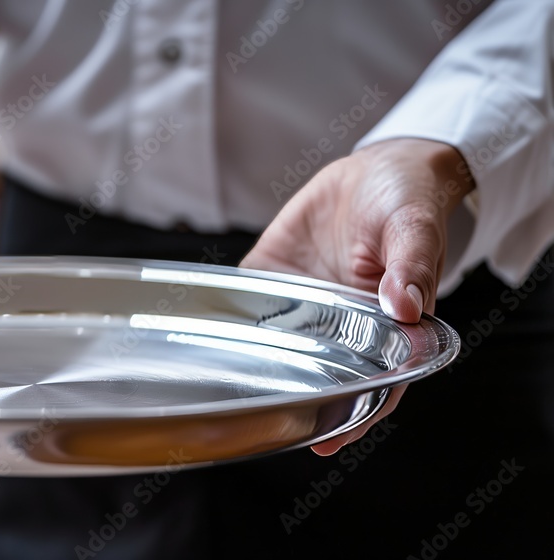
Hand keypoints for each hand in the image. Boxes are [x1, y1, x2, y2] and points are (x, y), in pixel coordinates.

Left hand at [240, 138, 473, 454]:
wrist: (375, 169)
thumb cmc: (406, 200)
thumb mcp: (415, 225)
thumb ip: (412, 265)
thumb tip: (404, 305)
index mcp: (386, 325)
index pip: (372, 382)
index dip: (352, 415)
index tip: (327, 439)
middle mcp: (341, 323)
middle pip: (318, 374)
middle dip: (296, 401)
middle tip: (268, 425)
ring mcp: (302, 303)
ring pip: (277, 346)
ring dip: (257, 367)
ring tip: (231, 393)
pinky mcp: (271, 277)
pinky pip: (248, 303)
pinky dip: (228, 319)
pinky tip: (207, 335)